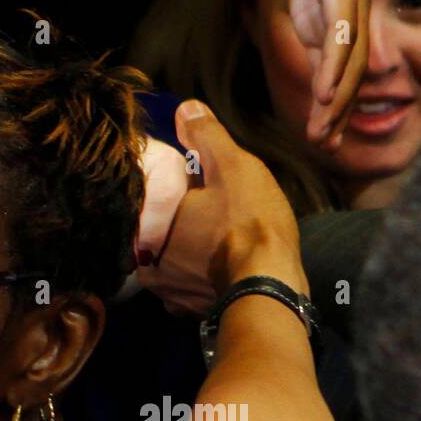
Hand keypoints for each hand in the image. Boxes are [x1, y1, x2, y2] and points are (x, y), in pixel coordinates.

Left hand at [138, 100, 306, 315]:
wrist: (273, 286)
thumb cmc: (249, 223)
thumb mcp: (232, 165)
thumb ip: (205, 134)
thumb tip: (185, 109)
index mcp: (147, 225)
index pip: (154, 194)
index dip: (180, 183)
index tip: (202, 181)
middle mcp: (147, 264)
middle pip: (164, 227)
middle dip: (186, 217)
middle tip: (217, 208)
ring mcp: (169, 293)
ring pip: (177, 257)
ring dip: (194, 247)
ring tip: (224, 234)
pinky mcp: (192, 312)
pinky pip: (193, 284)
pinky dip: (206, 273)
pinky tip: (226, 263)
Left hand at [271, 0, 369, 147]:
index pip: (344, 31)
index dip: (336, 64)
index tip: (324, 96)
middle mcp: (353, 7)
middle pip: (355, 62)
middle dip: (340, 101)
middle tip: (320, 136)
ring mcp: (344, 24)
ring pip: (350, 75)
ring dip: (338, 112)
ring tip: (323, 146)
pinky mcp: (329, 36)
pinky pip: (335, 74)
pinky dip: (330, 105)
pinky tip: (325, 134)